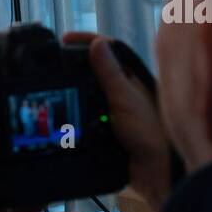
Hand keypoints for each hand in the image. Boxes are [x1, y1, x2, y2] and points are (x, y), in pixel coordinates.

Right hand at [64, 33, 172, 211]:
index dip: (85, 42)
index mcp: (132, 77)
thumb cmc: (151, 132)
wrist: (156, 170)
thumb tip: (97, 43)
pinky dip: (77, 114)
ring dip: (75, 92)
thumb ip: (110, 72)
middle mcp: (125, 90)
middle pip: (95, 69)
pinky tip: (68, 115)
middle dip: (75, 65)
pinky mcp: (110, 128)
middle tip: (55, 63)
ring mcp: (117, 109)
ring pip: (90, 92)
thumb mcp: (124, 98)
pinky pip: (88, 115)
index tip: (64, 40)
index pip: (107, 49)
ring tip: (59, 88)